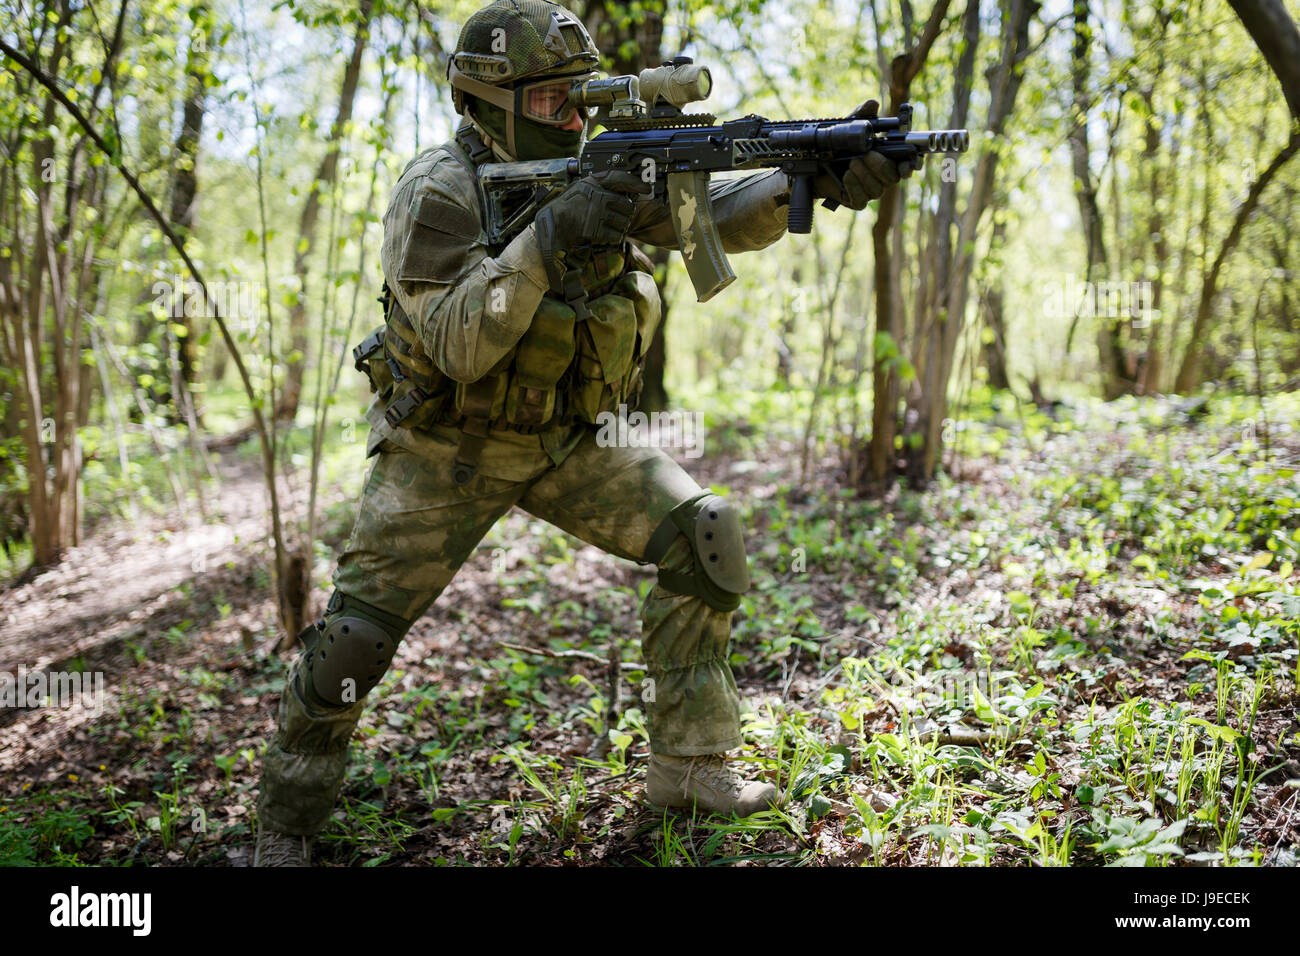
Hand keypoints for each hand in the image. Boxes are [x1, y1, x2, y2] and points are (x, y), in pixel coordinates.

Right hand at [535, 170, 649, 253]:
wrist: (552, 226)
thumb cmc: (567, 209)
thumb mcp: (581, 190)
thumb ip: (600, 188)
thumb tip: (625, 192)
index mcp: (591, 183)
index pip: (619, 177)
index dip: (635, 182)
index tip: (646, 188)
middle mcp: (596, 195)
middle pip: (627, 206)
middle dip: (625, 214)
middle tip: (616, 218)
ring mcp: (597, 213)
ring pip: (624, 222)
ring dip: (619, 227)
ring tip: (607, 227)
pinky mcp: (596, 229)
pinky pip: (616, 235)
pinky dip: (612, 238)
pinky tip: (602, 235)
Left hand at [811, 99, 917, 209]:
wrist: (815, 164)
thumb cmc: (838, 145)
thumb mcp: (848, 126)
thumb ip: (862, 115)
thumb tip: (872, 104)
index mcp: (888, 157)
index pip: (908, 163)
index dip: (912, 164)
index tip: (907, 164)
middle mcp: (883, 176)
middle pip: (893, 177)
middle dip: (880, 165)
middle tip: (866, 155)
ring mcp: (871, 190)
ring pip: (877, 189)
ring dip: (864, 174)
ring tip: (851, 162)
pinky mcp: (857, 201)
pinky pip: (862, 199)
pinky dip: (854, 186)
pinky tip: (846, 176)